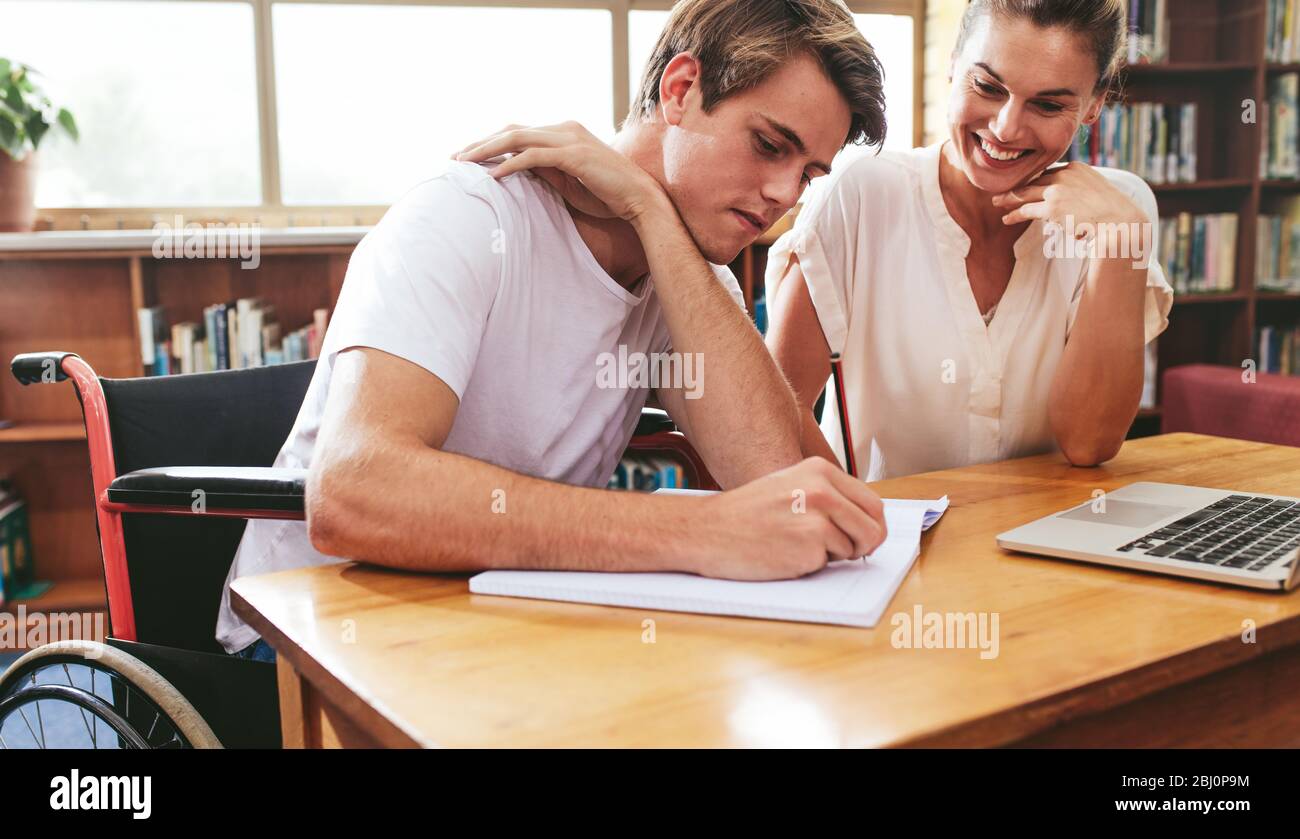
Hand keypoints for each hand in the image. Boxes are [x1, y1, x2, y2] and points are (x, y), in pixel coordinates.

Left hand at [452, 121, 666, 221]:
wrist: (639, 198)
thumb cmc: (606, 194)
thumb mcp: (568, 181)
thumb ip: (545, 170)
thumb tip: (517, 169)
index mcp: (563, 132)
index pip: (519, 131)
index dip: (491, 142)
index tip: (468, 157)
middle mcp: (564, 129)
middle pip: (512, 130)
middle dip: (480, 143)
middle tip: (455, 158)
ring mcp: (569, 139)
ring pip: (517, 138)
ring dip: (487, 150)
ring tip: (464, 164)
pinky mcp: (573, 155)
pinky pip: (532, 156)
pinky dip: (510, 164)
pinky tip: (493, 176)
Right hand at [688, 457, 887, 580]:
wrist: (706, 530)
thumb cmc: (744, 514)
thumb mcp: (789, 487)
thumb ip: (826, 496)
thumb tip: (865, 522)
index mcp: (819, 470)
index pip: (872, 503)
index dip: (870, 526)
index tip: (860, 537)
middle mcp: (822, 489)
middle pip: (874, 527)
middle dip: (863, 545)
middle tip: (844, 553)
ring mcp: (817, 517)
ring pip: (855, 547)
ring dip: (833, 556)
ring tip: (798, 546)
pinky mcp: (809, 545)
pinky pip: (829, 564)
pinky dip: (812, 566)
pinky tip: (785, 555)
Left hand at [991, 161, 1144, 233]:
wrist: (1121, 221)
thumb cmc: (1113, 212)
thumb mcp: (1098, 191)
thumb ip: (1081, 190)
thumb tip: (1070, 203)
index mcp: (1077, 168)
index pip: (1050, 173)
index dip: (1035, 181)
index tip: (1025, 186)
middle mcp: (1065, 175)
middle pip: (1034, 181)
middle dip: (1018, 187)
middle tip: (1003, 192)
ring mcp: (1057, 190)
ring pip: (1026, 193)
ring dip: (1010, 199)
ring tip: (998, 203)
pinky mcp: (1052, 207)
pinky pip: (1026, 209)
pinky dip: (1014, 214)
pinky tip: (1007, 219)